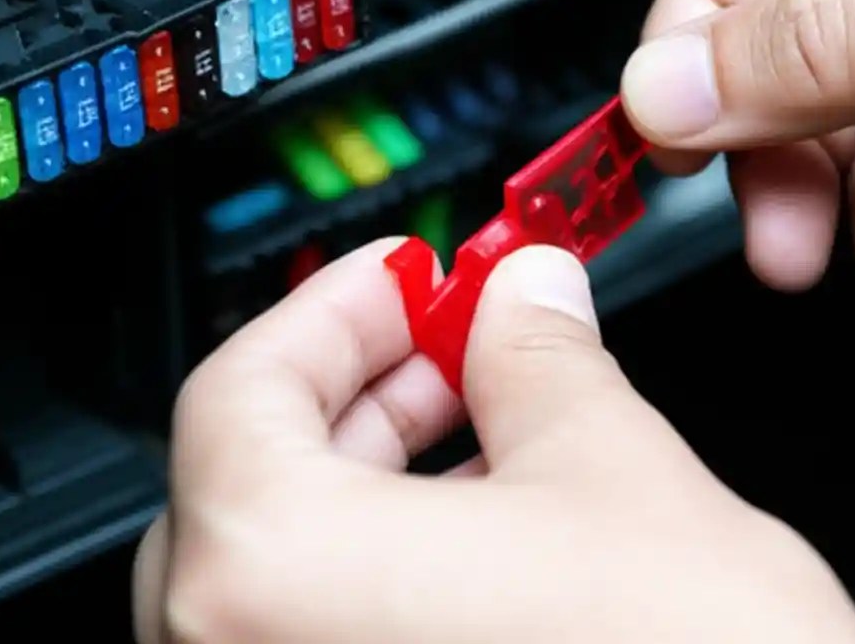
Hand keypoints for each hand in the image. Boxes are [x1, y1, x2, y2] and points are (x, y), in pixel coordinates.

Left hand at [132, 238, 854, 643]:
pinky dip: (379, 578)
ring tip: (479, 432)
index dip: (332, 311)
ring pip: (282, 574)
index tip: (401, 276)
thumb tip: (524, 298)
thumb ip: (537, 356)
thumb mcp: (614, 471)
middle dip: (360, 392)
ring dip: (373, 483)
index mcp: (267, 577)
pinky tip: (475, 544)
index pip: (240, 389)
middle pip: (250, 480)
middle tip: (446, 341)